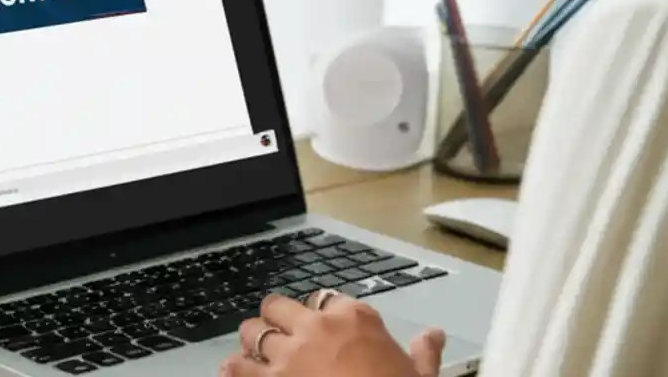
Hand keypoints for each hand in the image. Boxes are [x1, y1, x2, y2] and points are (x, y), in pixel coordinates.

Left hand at [220, 291, 446, 376]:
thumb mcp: (422, 376)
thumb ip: (423, 352)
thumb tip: (433, 336)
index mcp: (354, 319)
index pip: (324, 298)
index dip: (316, 314)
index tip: (317, 327)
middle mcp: (316, 328)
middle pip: (277, 306)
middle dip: (275, 321)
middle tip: (279, 338)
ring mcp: (288, 356)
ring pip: (252, 332)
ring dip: (252, 344)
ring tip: (254, 356)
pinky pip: (237, 369)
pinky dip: (233, 371)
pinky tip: (234, 373)